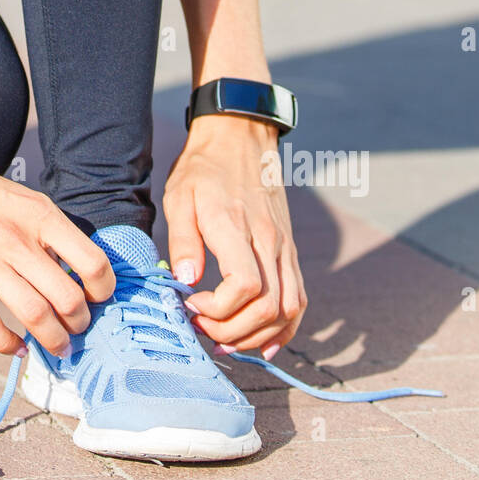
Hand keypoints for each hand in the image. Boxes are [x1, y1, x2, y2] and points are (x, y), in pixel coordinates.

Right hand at [0, 141, 115, 356]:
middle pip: (68, 299)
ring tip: (57, 346)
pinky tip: (16, 347)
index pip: (92, 262)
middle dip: (80, 323)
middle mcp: (16, 239)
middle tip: (76, 329)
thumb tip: (75, 270)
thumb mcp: (19, 198)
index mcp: (39, 215)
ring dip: (53, 340)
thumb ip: (46, 231)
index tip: (98, 299)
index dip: (104, 290)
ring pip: (36, 317)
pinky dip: (9, 346)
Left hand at [162, 115, 306, 357]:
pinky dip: (285, 327)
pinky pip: (299, 298)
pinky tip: (262, 341)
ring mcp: (285, 247)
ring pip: (289, 309)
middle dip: (233, 331)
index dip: (218, 310)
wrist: (240, 137)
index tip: (190, 305)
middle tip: (201, 327)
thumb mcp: (179, 197)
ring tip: (225, 341)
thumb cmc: (203, 168)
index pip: (245, 287)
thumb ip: (183, 241)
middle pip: (268, 307)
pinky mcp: (290, 250)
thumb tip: (186, 283)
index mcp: (237, 227)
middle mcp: (269, 241)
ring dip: (257, 335)